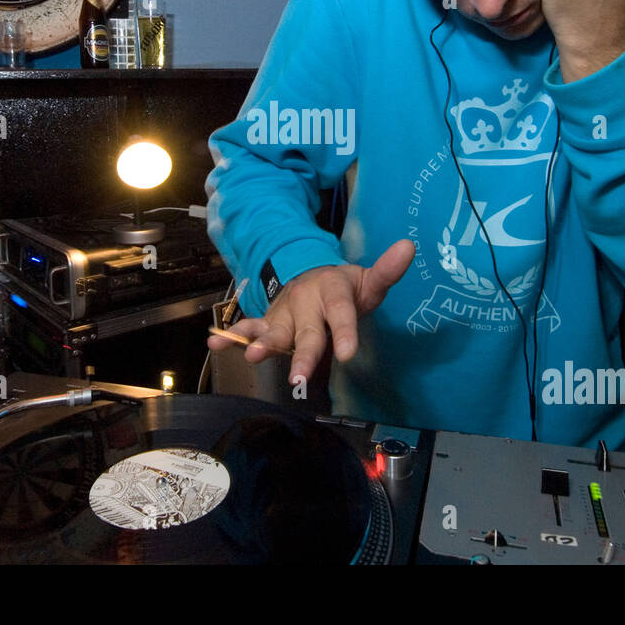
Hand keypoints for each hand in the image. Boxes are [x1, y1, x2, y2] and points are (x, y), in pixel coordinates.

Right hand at [207, 239, 414, 385]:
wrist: (308, 272)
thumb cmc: (343, 287)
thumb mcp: (367, 280)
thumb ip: (387, 271)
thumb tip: (409, 246)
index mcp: (333, 291)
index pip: (341, 313)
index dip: (344, 332)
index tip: (346, 354)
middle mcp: (306, 301)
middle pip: (306, 331)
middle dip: (302, 354)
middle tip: (299, 378)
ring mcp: (284, 312)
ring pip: (274, 331)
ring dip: (262, 344)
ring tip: (252, 356)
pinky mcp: (268, 321)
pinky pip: (248, 328)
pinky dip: (231, 336)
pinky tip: (216, 344)